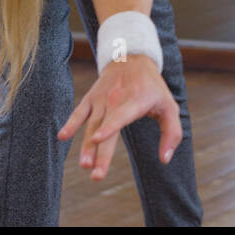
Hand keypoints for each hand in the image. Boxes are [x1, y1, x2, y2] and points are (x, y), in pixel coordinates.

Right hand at [58, 54, 182, 181]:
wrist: (132, 58)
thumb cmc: (153, 87)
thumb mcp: (169, 106)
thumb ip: (172, 133)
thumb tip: (165, 160)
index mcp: (136, 101)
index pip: (121, 115)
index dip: (109, 127)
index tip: (98, 138)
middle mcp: (116, 100)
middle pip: (105, 128)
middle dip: (100, 153)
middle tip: (96, 176)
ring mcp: (101, 99)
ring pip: (91, 125)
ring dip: (86, 146)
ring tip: (85, 165)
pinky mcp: (91, 98)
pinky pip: (79, 112)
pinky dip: (70, 123)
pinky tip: (62, 137)